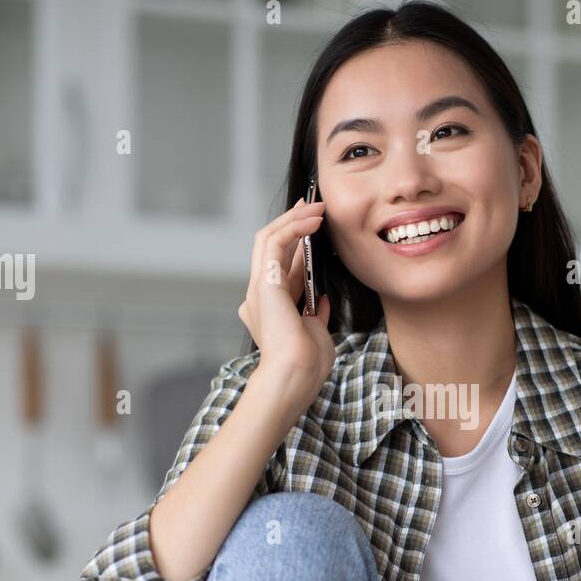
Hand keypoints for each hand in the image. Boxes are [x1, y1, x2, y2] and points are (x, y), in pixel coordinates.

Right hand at [239, 196, 335, 408]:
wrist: (295, 377)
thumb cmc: (306, 365)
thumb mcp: (317, 333)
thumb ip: (316, 314)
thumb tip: (323, 300)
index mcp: (270, 307)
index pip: (283, 265)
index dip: (298, 241)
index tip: (313, 223)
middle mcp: (259, 295)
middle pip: (271, 245)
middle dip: (292, 221)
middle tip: (312, 203)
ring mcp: (257, 288)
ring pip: (269, 238)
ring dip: (294, 219)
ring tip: (317, 207)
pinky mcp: (263, 284)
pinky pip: (274, 243)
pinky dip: (293, 227)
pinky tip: (312, 220)